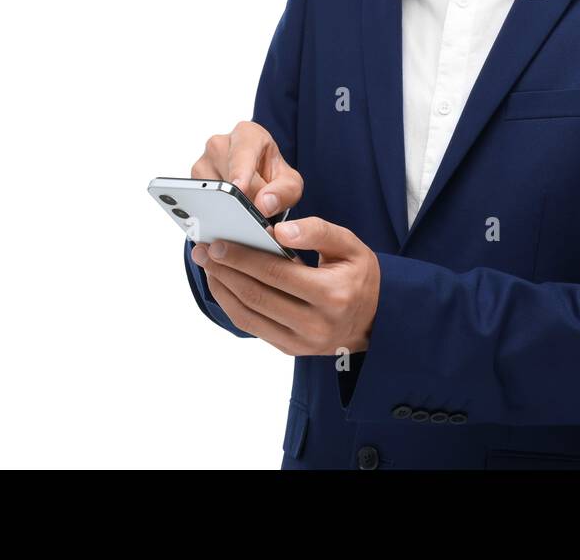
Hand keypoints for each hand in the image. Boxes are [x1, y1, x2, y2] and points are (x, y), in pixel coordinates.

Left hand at [189, 218, 379, 355]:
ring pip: (248, 314)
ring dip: (222, 288)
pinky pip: (252, 327)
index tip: (219, 242)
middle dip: (225, 270)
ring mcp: (301, 341)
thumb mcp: (350, 245)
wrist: (375, 318)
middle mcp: (316, 323)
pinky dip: (231, 305)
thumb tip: (280, 230)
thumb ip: (318, 231)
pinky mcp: (290, 348)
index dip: (243, 257)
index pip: (277, 273)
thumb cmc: (359, 276)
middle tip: (203, 249)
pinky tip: (223, 285)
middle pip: (257, 294)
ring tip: (208, 265)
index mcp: (332, 294)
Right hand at [191, 120, 302, 216]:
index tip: (239, 187)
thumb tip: (264, 204)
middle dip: (242, 200)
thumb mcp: (290, 183)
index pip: (242, 152)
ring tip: (243, 210)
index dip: (240, 171)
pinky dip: (216, 211)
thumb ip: (284, 192)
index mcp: (247, 134)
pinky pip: (203, 200)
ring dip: (229, 207)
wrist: (257, 181)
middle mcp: (220, 143)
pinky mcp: (193, 181)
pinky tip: (228, 213)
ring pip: (213, 192)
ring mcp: (203, 162)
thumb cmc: (273, 176)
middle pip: (228, 177)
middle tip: (254, 214)